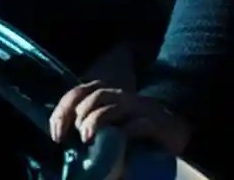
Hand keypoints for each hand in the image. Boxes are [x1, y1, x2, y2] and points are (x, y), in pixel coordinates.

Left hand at [50, 81, 191, 155]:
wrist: (177, 129)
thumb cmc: (137, 131)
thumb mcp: (109, 126)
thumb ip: (89, 126)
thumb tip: (63, 138)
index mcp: (106, 95)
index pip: (77, 93)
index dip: (62, 112)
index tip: (56, 136)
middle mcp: (121, 97)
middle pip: (93, 95)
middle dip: (78, 115)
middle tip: (75, 135)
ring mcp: (139, 107)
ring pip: (112, 106)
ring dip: (95, 120)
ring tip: (87, 137)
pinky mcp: (157, 123)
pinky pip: (139, 124)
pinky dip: (125, 131)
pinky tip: (118, 140)